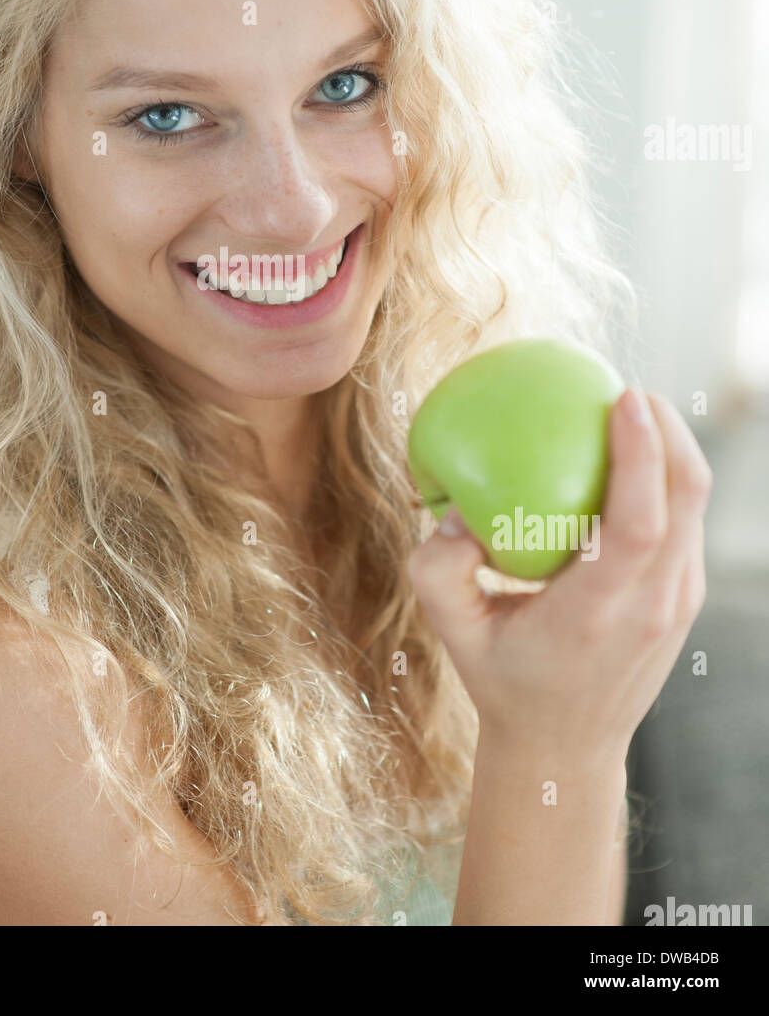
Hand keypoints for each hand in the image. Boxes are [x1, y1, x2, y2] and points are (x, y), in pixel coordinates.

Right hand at [406, 388, 711, 765]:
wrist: (563, 748)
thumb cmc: (502, 680)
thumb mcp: (453, 631)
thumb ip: (439, 570)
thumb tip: (456, 511)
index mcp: (599, 613)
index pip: (640, 524)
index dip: (641, 454)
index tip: (623, 397)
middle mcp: (652, 606)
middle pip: (688, 498)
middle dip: (670, 430)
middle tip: (627, 387)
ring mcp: (677, 604)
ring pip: (696, 505)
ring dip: (672, 449)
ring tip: (631, 410)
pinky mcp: (683, 599)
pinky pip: (685, 523)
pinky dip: (665, 479)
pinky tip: (628, 458)